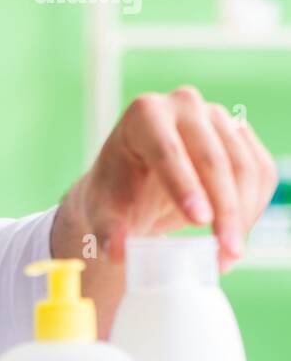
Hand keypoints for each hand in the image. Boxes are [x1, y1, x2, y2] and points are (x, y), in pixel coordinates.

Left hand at [69, 86, 277, 273]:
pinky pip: (259, 171)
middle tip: (225, 251)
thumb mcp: (102, 215)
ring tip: (228, 254)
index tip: (198, 222)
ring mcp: (216, 116)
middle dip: (223, 209)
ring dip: (243, 214)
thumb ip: (106, 232)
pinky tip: (237, 233)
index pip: (167, 150)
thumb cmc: (115, 196)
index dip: (184, 186)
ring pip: (243, 167)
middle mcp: (182, 106)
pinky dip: (254, 206)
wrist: (134, 184)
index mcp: (143, 115)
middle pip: (211, 159)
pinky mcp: (240, 134)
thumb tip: (118, 250)